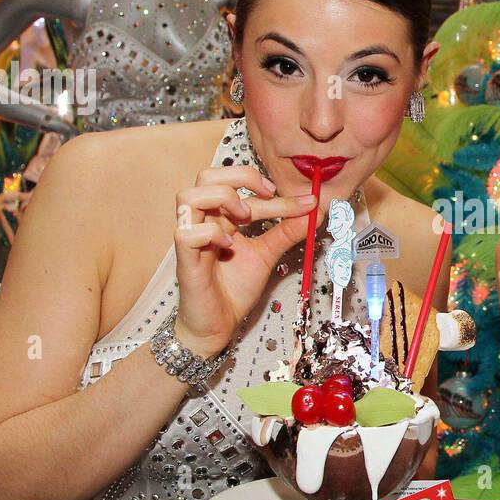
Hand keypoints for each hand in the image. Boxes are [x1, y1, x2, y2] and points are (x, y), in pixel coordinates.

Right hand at [172, 166, 317, 356]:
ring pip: (188, 196)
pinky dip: (210, 233)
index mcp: (222, 216)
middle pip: (207, 175)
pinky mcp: (184, 260)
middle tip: (267, 196)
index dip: (274, 189)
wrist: (219, 324)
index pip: (241, 186)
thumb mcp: (267, 254)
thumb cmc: (234, 288)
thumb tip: (314, 211)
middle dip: (241, 176)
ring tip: (245, 218)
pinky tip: (229, 247)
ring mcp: (191, 238)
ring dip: (222, 199)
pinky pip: (186, 232)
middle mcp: (204, 221)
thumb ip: (287, 232)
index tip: (305, 201)